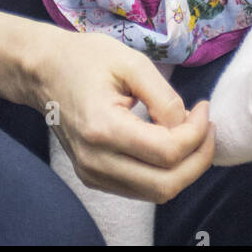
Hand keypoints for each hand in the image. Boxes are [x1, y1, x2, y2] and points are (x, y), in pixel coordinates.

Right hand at [36, 29, 214, 201]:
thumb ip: (163, 95)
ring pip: (156, 193)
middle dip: (199, 160)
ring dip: (185, 169)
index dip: (196, 133)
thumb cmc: (85, 58)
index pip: (166, 151)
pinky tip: (170, 144)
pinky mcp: (93, 177)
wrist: (42, 71)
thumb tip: (186, 125)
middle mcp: (96, 160)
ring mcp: (92, 173)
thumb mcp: (130, 61)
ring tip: (195, 136)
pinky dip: (164, 172)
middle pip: (165, 185)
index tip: (204, 107)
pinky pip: (140, 188)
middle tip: (209, 129)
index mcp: (102, 127)